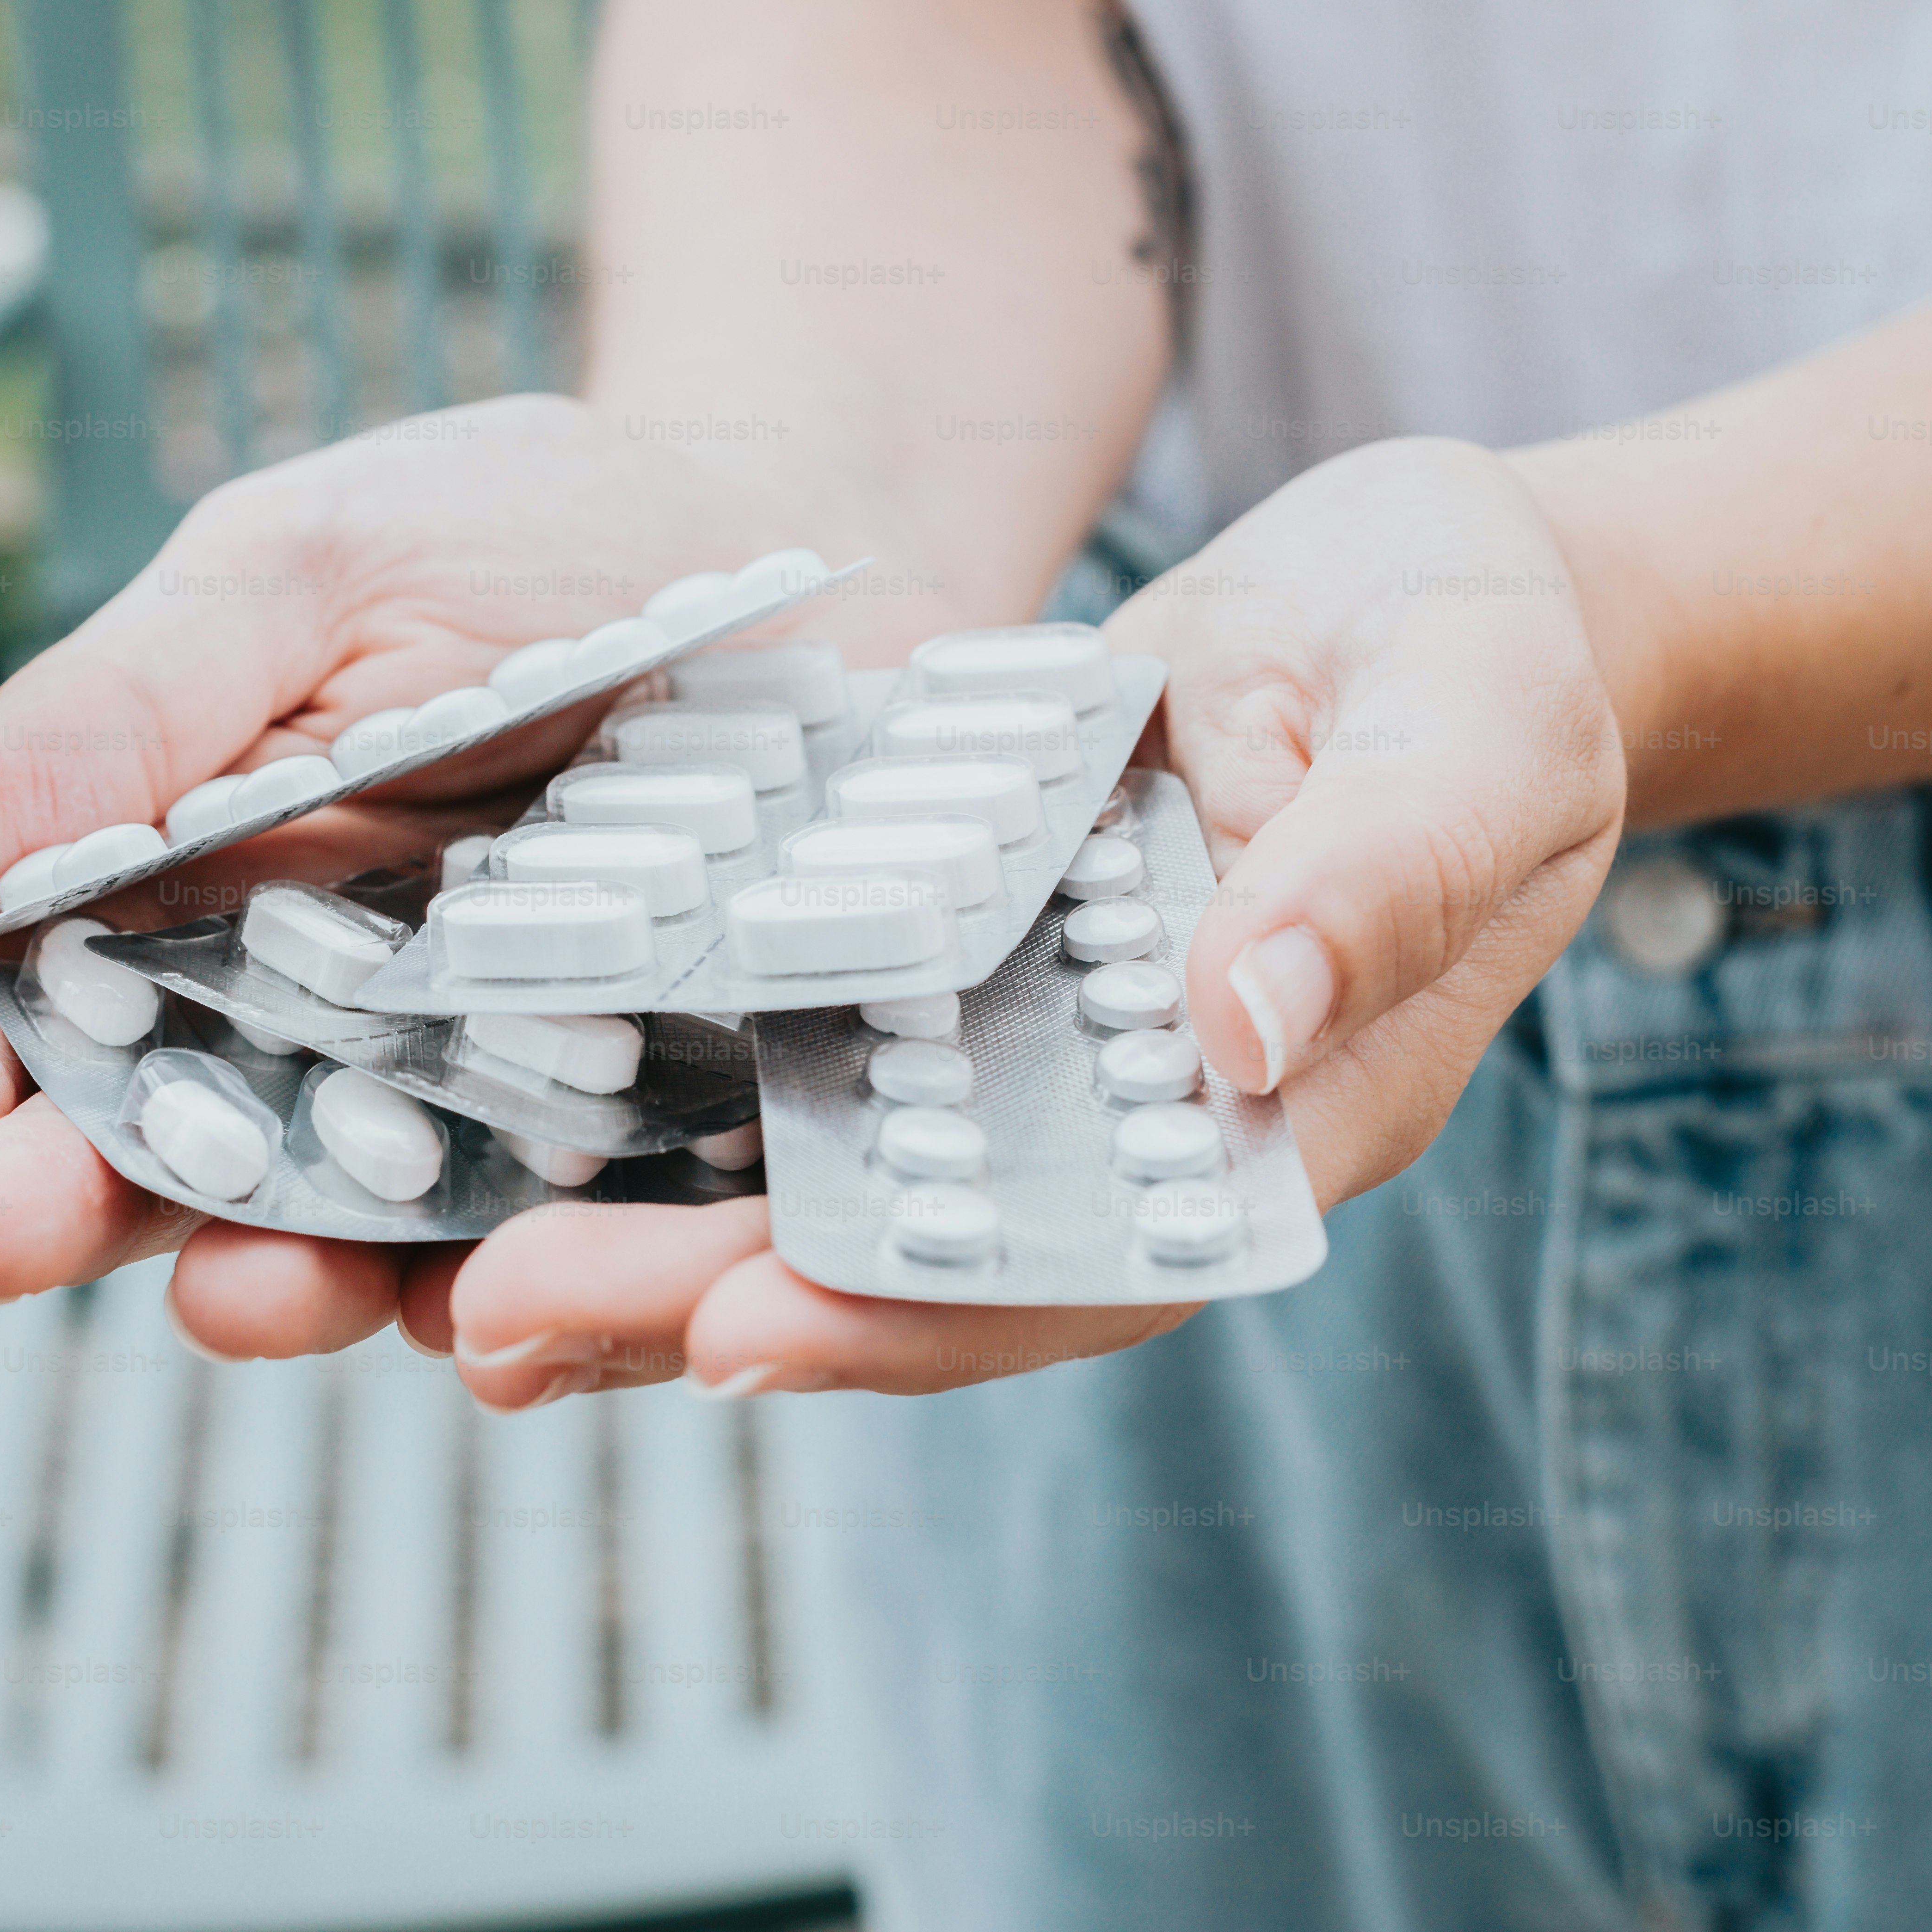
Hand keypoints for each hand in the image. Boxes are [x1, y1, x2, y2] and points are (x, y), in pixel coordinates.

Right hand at [0, 394, 868, 1336]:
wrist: (821, 539)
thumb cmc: (540, 531)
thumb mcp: (316, 568)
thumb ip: (129, 709)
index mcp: (202, 890)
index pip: (49, 1009)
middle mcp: (326, 1027)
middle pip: (176, 1154)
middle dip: (77, 1205)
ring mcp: (488, 1100)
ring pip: (358, 1241)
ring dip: (279, 1284)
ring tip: (236, 1290)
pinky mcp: (655, 1145)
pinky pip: (580, 1258)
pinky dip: (535, 1306)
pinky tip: (485, 1321)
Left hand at [446, 436, 1626, 1404]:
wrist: (1420, 594)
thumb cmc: (1481, 653)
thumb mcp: (1472, 726)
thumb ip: (1383, 872)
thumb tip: (1249, 1025)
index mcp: (1277, 1119)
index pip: (1088, 1268)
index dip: (918, 1318)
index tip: (740, 1336)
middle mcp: (1127, 1126)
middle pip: (913, 1262)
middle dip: (706, 1305)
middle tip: (499, 1320)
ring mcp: (1029, 1059)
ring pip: (829, 1191)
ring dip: (647, 1243)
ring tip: (450, 1282)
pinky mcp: (950, 970)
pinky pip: (802, 1066)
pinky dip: (668, 1104)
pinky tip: (517, 1116)